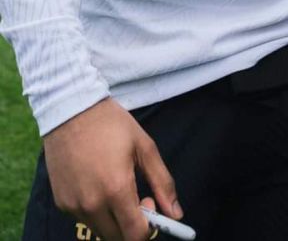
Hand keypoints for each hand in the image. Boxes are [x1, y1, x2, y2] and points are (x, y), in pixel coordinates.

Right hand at [43, 97, 181, 240]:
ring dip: (114, 219)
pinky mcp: (61, 203)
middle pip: (118, 237)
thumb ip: (163, 182)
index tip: (151, 204)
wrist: (72, 110)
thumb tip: (176, 213)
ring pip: (100, 230)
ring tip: (117, 187)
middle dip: (132, 224)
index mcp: (116, 190)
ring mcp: (74, 206)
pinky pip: (84, 219)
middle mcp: (92, 204)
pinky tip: (98, 184)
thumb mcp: (145, 148)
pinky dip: (96, 211)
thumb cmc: (112, 125)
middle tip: (137, 196)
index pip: (136, 235)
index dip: (149, 227)